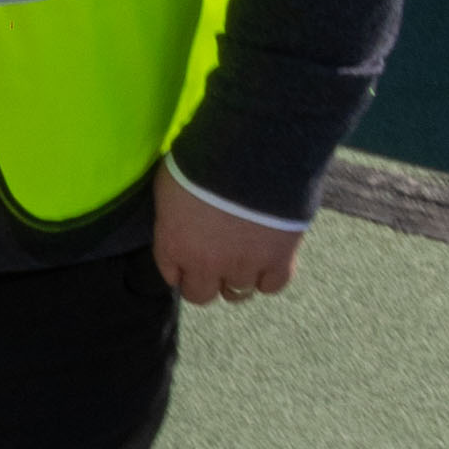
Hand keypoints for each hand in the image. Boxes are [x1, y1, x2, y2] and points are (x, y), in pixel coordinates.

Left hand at [153, 164, 302, 306]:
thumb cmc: (202, 158)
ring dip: (238, 278)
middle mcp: (205, 264)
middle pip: (201, 295)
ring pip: (238, 293)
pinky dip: (270, 276)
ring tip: (245, 259)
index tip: (187, 260)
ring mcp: (243, 265)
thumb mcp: (170, 181)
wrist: (251, 154)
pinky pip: (272, 285)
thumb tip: (181, 211)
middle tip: (216, 262)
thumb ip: (174, 209)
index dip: (180, 269)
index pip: (171, 275)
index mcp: (174, 244)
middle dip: (206, 281)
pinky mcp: (278, 260)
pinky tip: (270, 260)